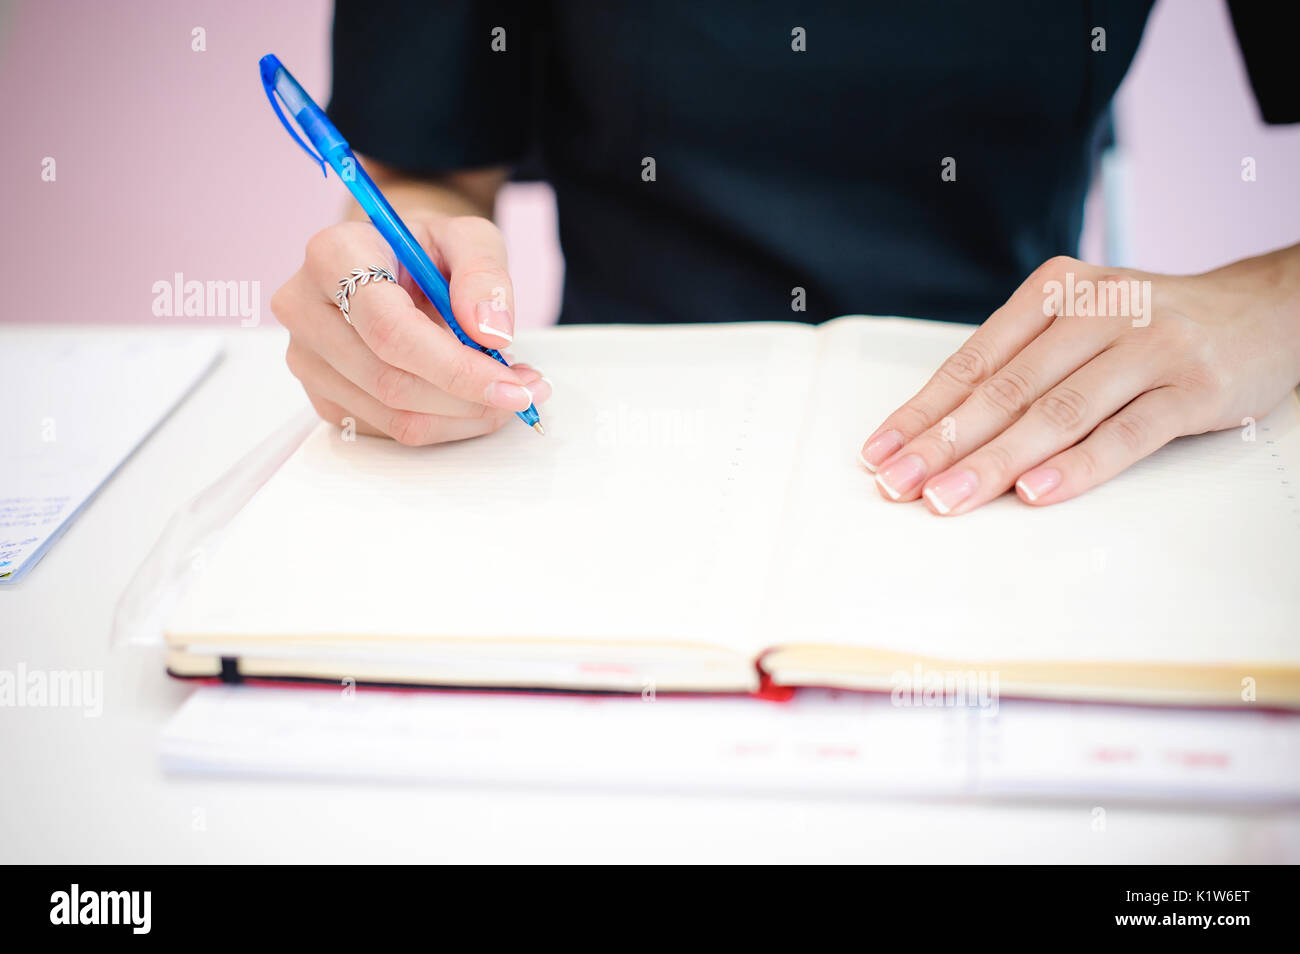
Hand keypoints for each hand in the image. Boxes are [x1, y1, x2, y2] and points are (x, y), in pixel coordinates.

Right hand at [272, 215, 549, 444]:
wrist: (393, 263)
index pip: (390, 330)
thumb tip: (492, 331)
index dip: (455, 367)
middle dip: (469, 397)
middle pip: (390, 381)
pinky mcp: (324, 396)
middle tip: (526, 390)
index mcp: (331, 255)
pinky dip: (446, 423)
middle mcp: (304, 308)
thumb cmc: (425, 249)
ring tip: (508, 389)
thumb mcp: (468, 238)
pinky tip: (473, 398)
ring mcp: (307, 359)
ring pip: (394, 415)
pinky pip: (390, 430)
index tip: (511, 383)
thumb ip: (485, 274)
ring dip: (464, 415)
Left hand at [859, 251, 1299, 513]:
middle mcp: (1096, 310)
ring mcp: (1148, 345)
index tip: (879, 454)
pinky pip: (1125, 433)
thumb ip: (1020, 365)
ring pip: (1057, 412)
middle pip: (1005, 389)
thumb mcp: (1079, 323)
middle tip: (898, 485)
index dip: (921, 412)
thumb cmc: (1149, 327)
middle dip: (942, 443)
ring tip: (947, 499)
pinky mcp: (1193, 387)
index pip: (972, 361)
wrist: (1265, 308)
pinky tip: (1035, 493)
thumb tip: (938, 433)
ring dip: (995, 462)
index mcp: (1053, 290)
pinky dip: (1077, 466)